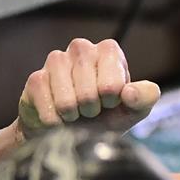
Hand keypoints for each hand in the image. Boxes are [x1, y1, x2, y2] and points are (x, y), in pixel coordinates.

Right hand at [18, 38, 160, 137]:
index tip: (110, 101)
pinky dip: (55, 122)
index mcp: (109, 51)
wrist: (68, 131)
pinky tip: (57, 118)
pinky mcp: (36, 78)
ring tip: (75, 112)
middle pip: (89, 93)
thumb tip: (130, 93)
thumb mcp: (132, 110)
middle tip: (91, 109)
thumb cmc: (105, 116)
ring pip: (67, 101)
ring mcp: (56, 60)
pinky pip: (47, 107)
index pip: (113, 84)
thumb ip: (144, 99)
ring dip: (73, 116)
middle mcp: (81, 48)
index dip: (112, 101)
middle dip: (92, 110)